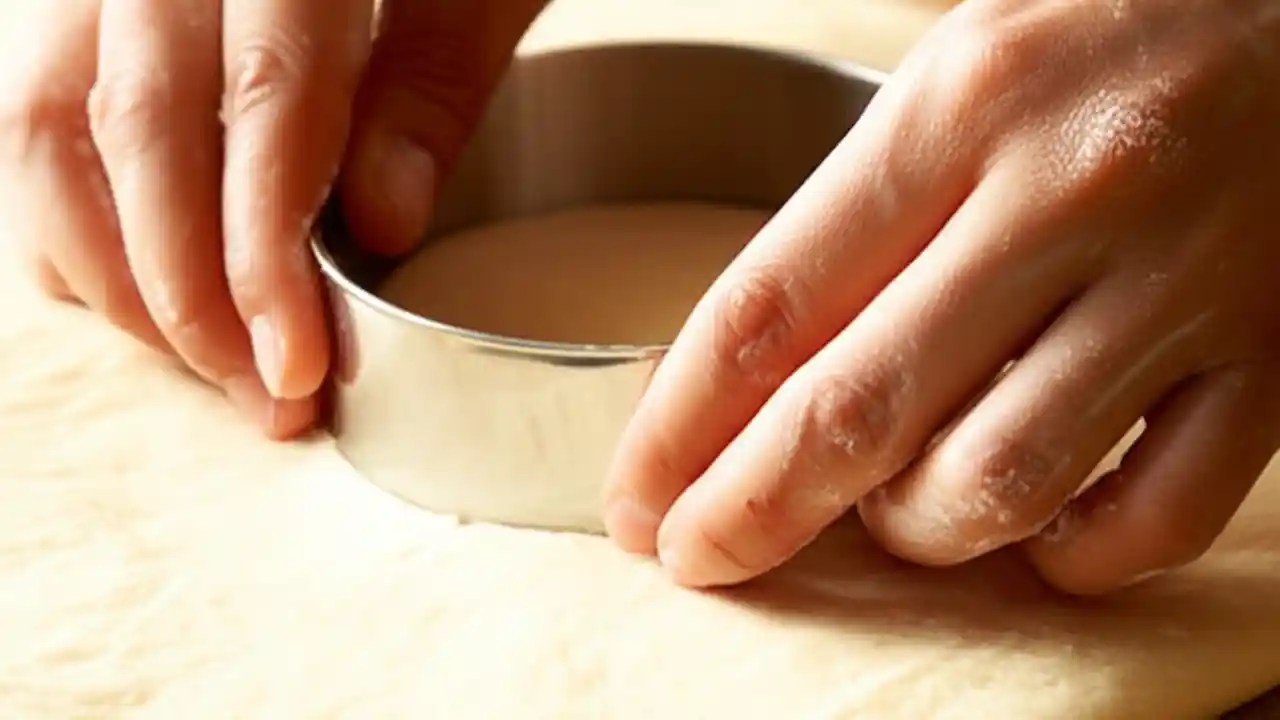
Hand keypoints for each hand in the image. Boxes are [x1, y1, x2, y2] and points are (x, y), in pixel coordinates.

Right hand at [0, 0, 542, 437]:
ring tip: (206, 365)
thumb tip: (381, 225)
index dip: (265, 253)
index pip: (263, 105)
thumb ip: (432, 78)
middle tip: (262, 395)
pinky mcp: (75, 7)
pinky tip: (138, 294)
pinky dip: (68, 222)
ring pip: (51, 133)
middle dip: (190, 295)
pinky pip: (32, 117)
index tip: (295, 364)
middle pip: (139, 136)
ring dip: (120, 275)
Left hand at [605, 0, 1279, 594]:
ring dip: (912, 532)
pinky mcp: (1279, 354)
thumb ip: (858, 220)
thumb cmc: (1112, 36)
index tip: (640, 498)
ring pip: (997, 484)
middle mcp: (1065, 194)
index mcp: (958, 108)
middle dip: (750, 511)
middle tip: (699, 554)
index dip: (679, 427)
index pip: (767, 307)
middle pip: (856, 412)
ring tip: (892, 511)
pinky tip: (1034, 524)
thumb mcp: (958, 78)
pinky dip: (1070, 555)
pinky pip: (1155, 520)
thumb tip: (752, 383)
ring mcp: (1184, 282)